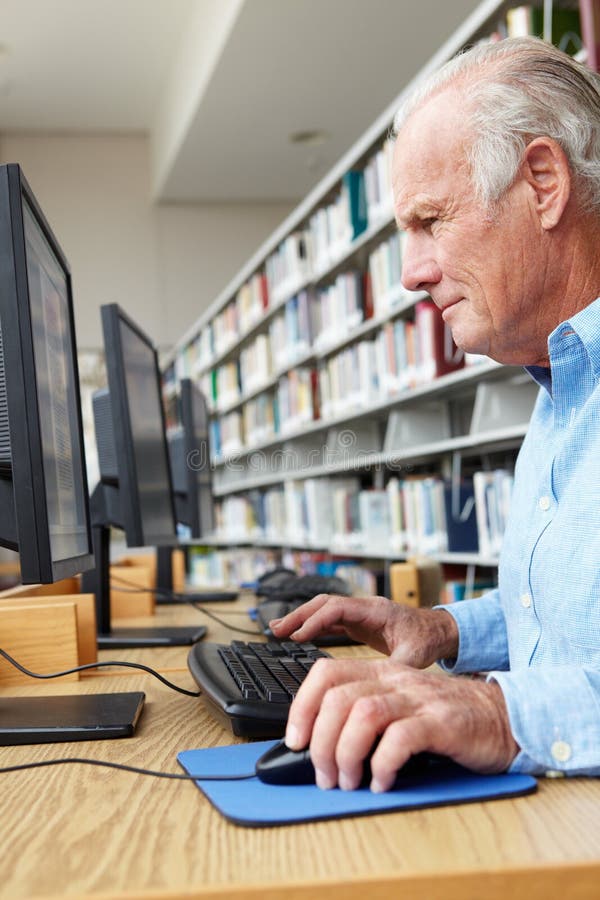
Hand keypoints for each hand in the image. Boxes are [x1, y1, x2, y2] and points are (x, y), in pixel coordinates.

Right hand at [269, 593, 458, 667]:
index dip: (315, 622)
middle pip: (324, 604)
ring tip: (276, 630)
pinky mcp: (358, 622)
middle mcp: (364, 607)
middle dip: (298, 615)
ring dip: (300, 618)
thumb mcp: (416, 656)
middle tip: (275, 630)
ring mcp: (359, 613)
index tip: (297, 637)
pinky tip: (297, 636)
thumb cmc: (429, 640)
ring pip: (323, 609)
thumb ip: (397, 668)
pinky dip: (311, 626)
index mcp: (376, 610)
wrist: (440, 630)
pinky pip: (329, 619)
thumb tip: (380, 687)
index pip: (337, 609)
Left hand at [285, 657, 518, 791]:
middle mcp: (396, 680)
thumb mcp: (400, 706)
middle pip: (338, 697)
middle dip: (321, 742)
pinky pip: (401, 738)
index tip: (295, 741)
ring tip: (348, 782)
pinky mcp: (443, 723)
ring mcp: (420, 699)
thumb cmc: (447, 719)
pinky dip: (382, 764)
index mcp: (381, 673)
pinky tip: (382, 783)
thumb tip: (319, 748)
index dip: (302, 706)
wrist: (504, 717)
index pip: (326, 673)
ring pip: (363, 714)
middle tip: (325, 775)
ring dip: (346, 754)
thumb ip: (365, 715)